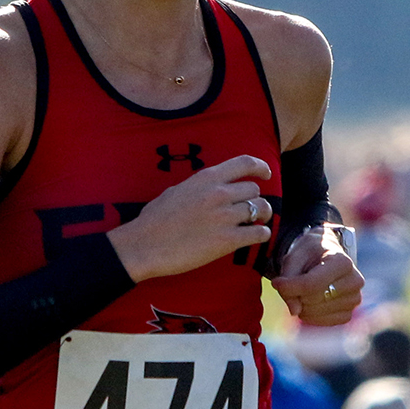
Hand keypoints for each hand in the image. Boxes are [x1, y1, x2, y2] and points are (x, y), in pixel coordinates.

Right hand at [108, 155, 275, 280]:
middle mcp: (219, 193)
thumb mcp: (175, 191)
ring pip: (261, 210)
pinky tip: (256, 237)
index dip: (260, 167)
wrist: (144, 245)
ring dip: (262, 216)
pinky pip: (259, 233)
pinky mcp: (227, 241)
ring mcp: (225, 217)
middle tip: (252, 209)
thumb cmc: (153, 220)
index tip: (265, 174)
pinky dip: (261, 235)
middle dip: (255, 199)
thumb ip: (197, 187)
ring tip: (258, 223)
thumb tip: (207, 188)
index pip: (245, 163)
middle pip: (254, 190)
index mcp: (206, 178)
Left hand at [272, 226, 362, 324]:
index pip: (312, 284)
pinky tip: (310, 302)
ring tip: (305, 290)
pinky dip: (310, 315)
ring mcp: (354, 299)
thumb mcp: (294, 258)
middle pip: (313, 299)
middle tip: (294, 283)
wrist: (324, 257)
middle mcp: (354, 281)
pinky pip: (323, 322)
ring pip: (316, 312)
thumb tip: (294, 311)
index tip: (276, 282)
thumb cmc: (309, 255)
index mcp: (342, 262)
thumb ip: (289, 281)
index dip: (290, 287)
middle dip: (295, 294)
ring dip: (301, 306)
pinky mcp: (348, 314)